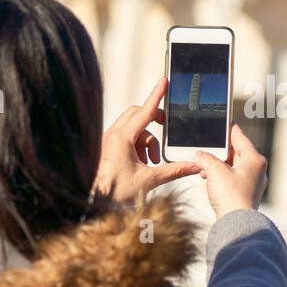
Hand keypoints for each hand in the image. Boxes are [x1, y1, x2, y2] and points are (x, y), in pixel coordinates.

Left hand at [94, 78, 200, 204]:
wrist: (93, 205)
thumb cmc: (114, 194)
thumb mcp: (149, 181)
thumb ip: (174, 171)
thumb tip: (194, 166)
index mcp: (121, 139)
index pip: (145, 111)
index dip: (157, 95)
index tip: (164, 81)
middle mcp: (112, 136)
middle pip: (138, 115)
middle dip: (155, 122)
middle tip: (166, 133)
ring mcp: (108, 141)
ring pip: (134, 128)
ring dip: (147, 140)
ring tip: (151, 162)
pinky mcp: (107, 148)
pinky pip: (126, 137)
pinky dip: (138, 146)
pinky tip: (142, 164)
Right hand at [195, 124, 268, 217]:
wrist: (235, 224)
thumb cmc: (231, 196)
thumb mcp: (214, 170)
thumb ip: (205, 158)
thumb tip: (198, 155)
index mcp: (255, 160)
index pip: (241, 138)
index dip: (230, 130)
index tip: (225, 123)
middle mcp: (257, 170)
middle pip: (237, 153)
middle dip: (220, 152)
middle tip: (207, 147)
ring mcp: (253, 184)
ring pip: (233, 167)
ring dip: (218, 166)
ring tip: (204, 167)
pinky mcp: (246, 195)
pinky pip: (232, 180)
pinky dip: (221, 177)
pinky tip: (209, 180)